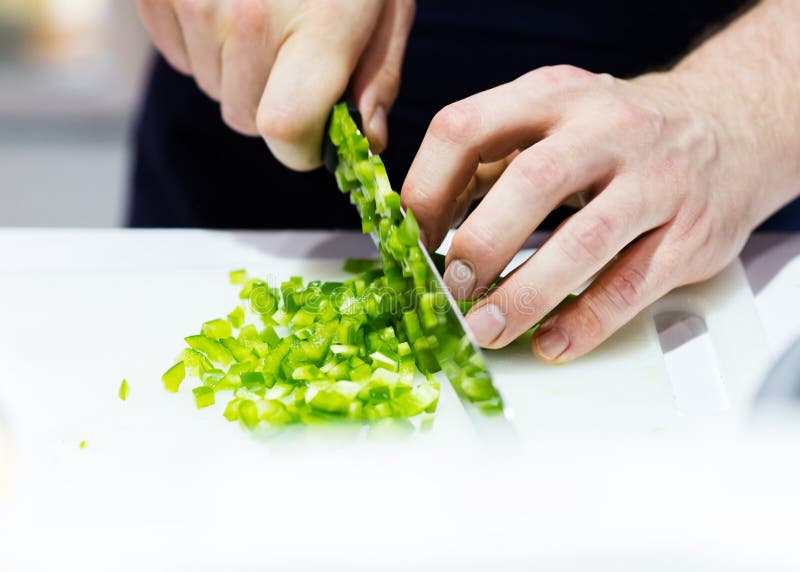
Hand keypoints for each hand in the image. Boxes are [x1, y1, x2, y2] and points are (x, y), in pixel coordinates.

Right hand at [136, 0, 414, 169]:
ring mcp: (195, 1)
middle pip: (247, 119)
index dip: (301, 148)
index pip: (285, 132)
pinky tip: (231, 6)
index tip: (314, 137)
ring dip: (240, 74)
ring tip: (265, 20)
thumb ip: (376, 77)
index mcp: (318, 28)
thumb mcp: (385, 6)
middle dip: (275, 107)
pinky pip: (180, 56)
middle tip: (295, 62)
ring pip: (213, 89)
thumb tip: (365, 142)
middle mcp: (249, 18)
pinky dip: (206, 47)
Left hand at [402, 64, 789, 362]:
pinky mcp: (689, 233)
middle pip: (531, 182)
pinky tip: (550, 343)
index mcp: (552, 96)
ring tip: (487, 328)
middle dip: (481, 244)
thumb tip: (423, 223)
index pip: (468, 128)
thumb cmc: (617, 134)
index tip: (412, 238)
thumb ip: (491, 161)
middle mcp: (605, 129)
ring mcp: (654, 180)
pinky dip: (583, 323)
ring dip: (526, 294)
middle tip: (453, 288)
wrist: (728, 127)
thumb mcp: (553, 119)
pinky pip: (629, 286)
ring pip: (584, 241)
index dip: (427, 189)